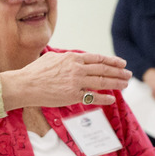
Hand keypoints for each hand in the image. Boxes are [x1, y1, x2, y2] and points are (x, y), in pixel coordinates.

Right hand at [0, 51, 129, 110]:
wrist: (25, 85)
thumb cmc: (36, 71)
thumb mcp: (53, 57)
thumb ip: (67, 57)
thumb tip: (75, 58)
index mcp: (73, 58)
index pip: (98, 58)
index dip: (112, 61)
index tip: (122, 63)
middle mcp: (77, 69)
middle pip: (104, 70)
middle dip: (118, 72)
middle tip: (129, 75)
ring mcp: (76, 82)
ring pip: (101, 82)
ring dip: (116, 83)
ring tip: (125, 85)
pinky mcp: (72, 96)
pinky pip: (92, 97)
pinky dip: (104, 98)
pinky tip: (112, 98)